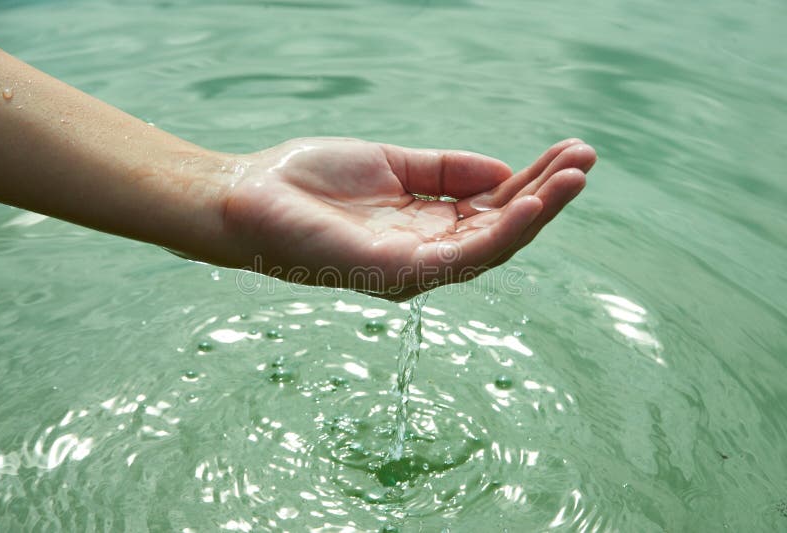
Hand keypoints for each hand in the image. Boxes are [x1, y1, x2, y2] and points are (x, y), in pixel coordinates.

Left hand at [221, 137, 596, 299]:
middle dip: (545, 195)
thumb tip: (502, 171)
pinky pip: (460, 256)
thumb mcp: (391, 164)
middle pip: (499, 229)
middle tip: (587, 160)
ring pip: (490, 245)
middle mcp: (424, 255)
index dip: (530, 180)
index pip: (490, 208)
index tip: (568, 152)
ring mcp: (412, 269)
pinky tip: (529, 203)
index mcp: (423, 227)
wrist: (249, 194)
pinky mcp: (394, 272)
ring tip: (574, 178)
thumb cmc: (308, 181)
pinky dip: (499, 232)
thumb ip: (444, 170)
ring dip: (536, 213)